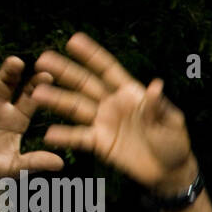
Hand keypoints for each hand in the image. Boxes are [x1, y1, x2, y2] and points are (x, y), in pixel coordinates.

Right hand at [33, 33, 195, 193]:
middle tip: (42, 60)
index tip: (73, 40)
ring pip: (77, 108)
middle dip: (64, 72)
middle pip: (85, 84)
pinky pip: (80, 138)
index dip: (91, 55)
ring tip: (36, 94)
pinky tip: (49, 135)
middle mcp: (113, 104)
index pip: (108, 70)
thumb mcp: (171, 123)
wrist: (170, 171)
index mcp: (131, 93)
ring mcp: (104, 123)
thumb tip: (156, 85)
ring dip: (57, 101)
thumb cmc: (174, 143)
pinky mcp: (100, 143)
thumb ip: (158, 106)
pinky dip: (65, 137)